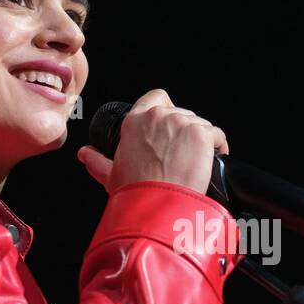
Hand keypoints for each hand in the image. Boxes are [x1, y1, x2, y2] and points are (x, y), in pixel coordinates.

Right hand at [77, 88, 228, 194]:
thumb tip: (85, 154)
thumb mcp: (111, 174)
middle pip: (181, 112)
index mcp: (135, 121)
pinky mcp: (201, 133)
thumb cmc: (136, 192)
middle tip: (182, 155)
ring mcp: (181, 123)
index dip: (166, 109)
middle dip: (184, 131)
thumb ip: (97, 161)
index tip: (170, 127)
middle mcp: (158, 116)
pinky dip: (218, 146)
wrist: (157, 206)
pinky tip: (210, 161)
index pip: (156, 97)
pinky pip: (217, 134)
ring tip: (194, 162)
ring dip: (200, 141)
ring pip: (200, 123)